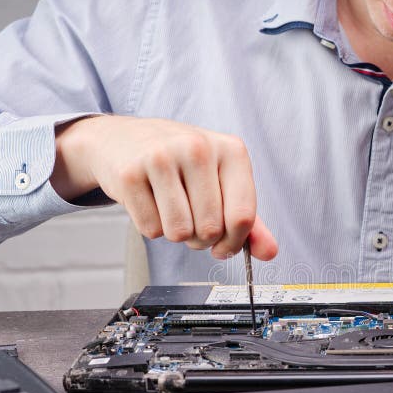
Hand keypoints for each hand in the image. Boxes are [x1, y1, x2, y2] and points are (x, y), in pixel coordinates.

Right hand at [51, 115, 277, 259]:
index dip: (235, 243)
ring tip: (172, 210)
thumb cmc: (181, 164)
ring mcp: (161, 157)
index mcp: (231, 150)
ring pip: (180, 233)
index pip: (243, 216)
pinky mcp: (130, 173)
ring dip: (177, 235)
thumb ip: (248, 219)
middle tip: (193, 222)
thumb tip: (269, 252)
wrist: (123, 139)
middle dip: (202, 239)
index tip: (225, 246)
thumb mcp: (221, 181)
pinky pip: (151, 229)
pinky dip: (152, 227)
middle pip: (211, 229)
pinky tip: (150, 202)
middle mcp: (198, 147)